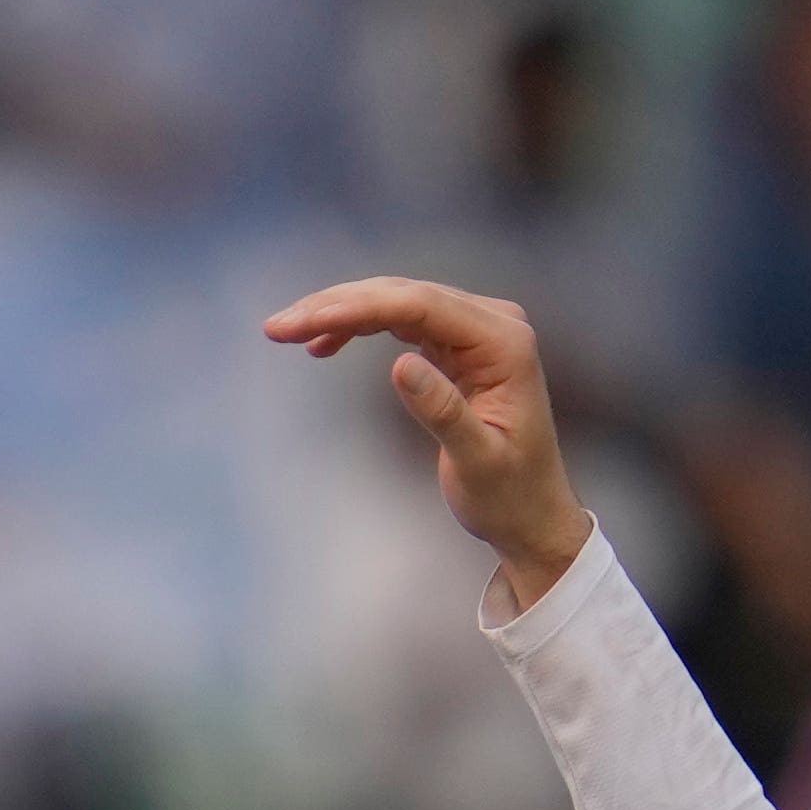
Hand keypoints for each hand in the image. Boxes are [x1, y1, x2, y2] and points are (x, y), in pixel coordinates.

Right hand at [264, 276, 596, 604]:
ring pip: (397, 303)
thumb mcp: (478, 462)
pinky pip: (402, 322)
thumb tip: (399, 366)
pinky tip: (325, 345)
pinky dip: (360, 328)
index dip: (357, 308)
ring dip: (341, 313)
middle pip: (403, 295)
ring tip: (287, 333)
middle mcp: (494, 324)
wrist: (533, 514)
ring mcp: (476, 332)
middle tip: (277, 328)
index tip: (304, 323)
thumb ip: (443, 412)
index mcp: (505, 343)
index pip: (421, 306)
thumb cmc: (510, 495)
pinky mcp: (458, 346)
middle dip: (337, 306)